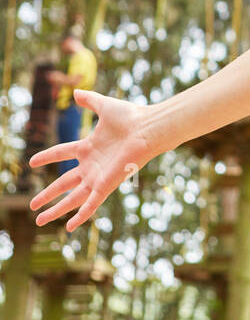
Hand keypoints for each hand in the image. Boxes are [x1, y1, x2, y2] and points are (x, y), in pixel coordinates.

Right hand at [28, 89, 156, 231]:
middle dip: (48, 195)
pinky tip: (68, 227)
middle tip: (32, 205)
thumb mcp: (104, 106)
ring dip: (55, 210)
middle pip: (63, 183)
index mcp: (89, 147)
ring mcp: (97, 177)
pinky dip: (80, 216)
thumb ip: (90, 100)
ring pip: (72, 198)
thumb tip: (76, 92)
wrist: (147, 129)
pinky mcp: (105, 185)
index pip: (62, 153)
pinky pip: (90, 204)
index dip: (47, 157)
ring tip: (39, 221)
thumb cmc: (131, 117)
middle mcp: (91, 165)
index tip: (32, 163)